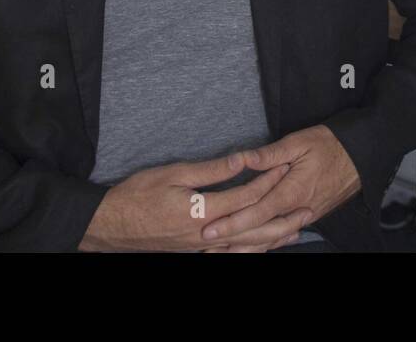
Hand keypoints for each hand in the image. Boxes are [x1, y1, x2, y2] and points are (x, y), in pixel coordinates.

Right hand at [79, 151, 293, 251]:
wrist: (108, 225)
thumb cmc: (136, 195)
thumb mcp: (173, 174)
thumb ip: (211, 170)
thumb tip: (242, 159)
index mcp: (202, 212)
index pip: (246, 196)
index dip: (268, 181)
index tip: (286, 168)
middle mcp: (205, 235)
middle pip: (253, 227)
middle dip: (282, 218)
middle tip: (307, 208)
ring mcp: (199, 249)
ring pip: (244, 246)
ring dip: (272, 238)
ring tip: (296, 231)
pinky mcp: (193, 254)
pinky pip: (229, 256)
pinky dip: (250, 251)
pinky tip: (262, 247)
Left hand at [199, 125, 361, 252]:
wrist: (362, 155)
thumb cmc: (330, 144)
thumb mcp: (299, 142)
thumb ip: (270, 155)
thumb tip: (244, 159)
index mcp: (293, 190)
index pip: (257, 212)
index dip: (231, 223)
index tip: (209, 228)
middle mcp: (299, 208)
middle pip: (261, 231)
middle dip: (232, 239)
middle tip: (206, 244)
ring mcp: (305, 215)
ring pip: (272, 237)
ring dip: (247, 245)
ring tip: (222, 250)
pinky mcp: (310, 215)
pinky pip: (284, 234)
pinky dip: (266, 242)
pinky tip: (252, 246)